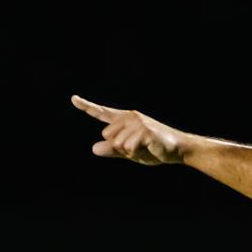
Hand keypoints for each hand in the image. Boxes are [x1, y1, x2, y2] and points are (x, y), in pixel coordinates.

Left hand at [72, 95, 186, 165]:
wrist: (177, 149)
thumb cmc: (154, 149)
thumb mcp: (129, 152)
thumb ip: (113, 150)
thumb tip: (94, 149)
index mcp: (123, 120)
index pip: (101, 113)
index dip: (86, 106)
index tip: (73, 98)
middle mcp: (129, 117)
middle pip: (107, 136)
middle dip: (120, 147)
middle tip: (138, 147)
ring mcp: (137, 122)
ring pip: (118, 143)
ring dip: (130, 152)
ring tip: (145, 147)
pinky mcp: (144, 129)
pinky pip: (129, 147)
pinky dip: (137, 153)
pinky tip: (148, 148)